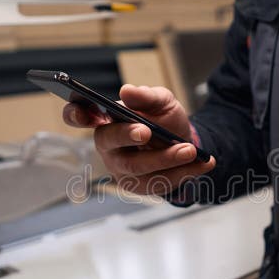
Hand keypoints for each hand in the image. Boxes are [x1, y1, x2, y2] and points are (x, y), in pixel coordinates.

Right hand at [63, 84, 215, 194]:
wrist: (184, 142)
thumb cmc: (164, 119)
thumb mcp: (161, 101)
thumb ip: (146, 95)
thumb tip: (128, 92)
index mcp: (106, 120)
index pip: (78, 116)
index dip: (75, 114)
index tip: (84, 111)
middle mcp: (108, 146)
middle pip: (109, 144)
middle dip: (127, 136)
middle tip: (146, 131)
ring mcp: (121, 169)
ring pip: (138, 168)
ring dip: (166, 159)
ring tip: (190, 150)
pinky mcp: (140, 186)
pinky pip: (159, 183)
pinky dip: (184, 172)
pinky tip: (203, 163)